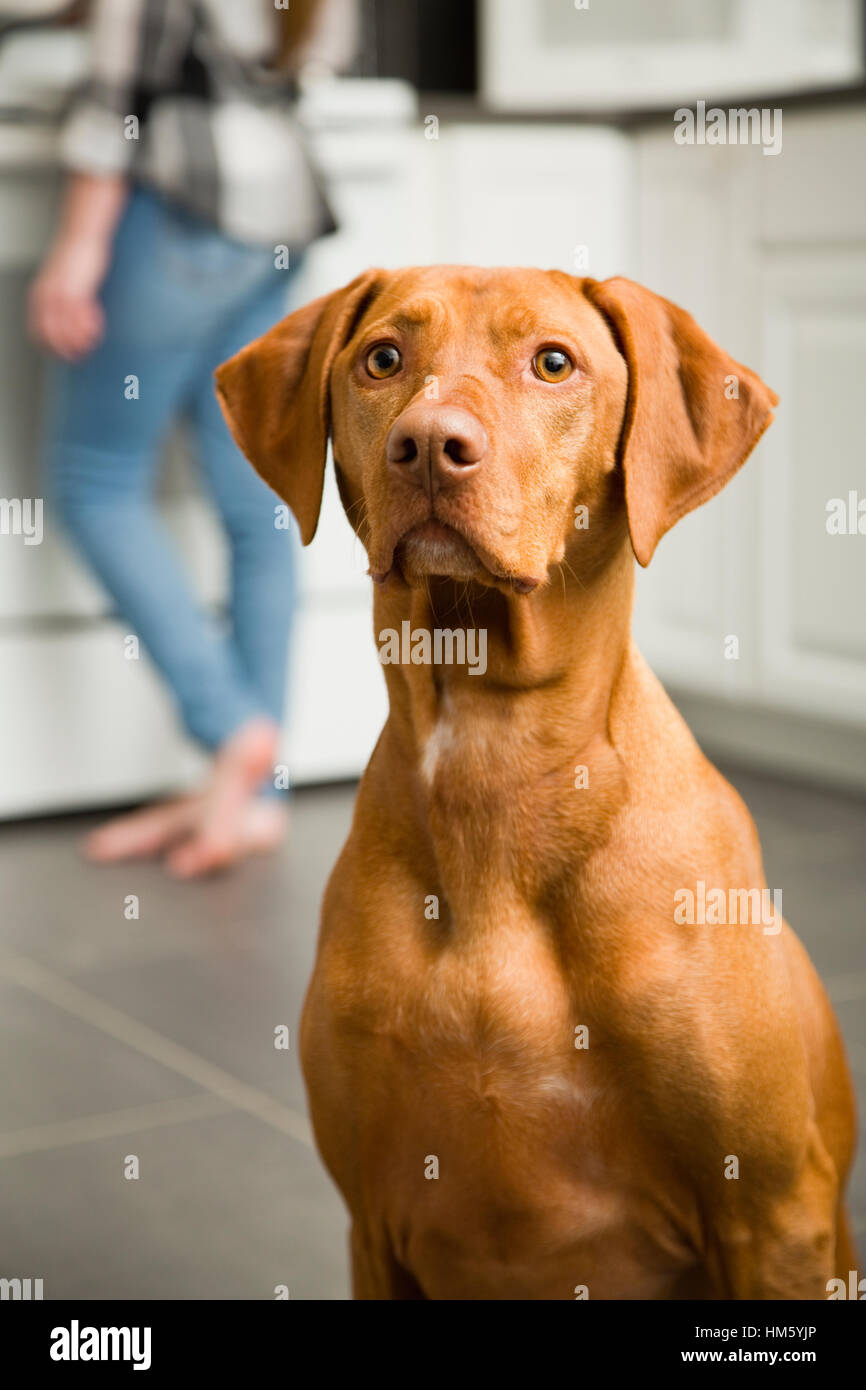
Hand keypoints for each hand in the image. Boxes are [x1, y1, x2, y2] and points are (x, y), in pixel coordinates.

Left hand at [28, 238, 109, 360]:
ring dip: (82, 340)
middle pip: (52, 336)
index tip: (68, 355)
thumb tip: (64, 324)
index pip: (38, 334)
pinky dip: (90, 326)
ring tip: (93, 341)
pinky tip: (98, 326)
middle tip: (83, 355)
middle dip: (68, 350)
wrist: (81, 237)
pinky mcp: (78, 288)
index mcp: (38, 297)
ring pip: (67, 329)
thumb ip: (58, 303)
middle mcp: (46, 296)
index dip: (52, 349)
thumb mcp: (59, 285)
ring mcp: (61, 293)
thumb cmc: (74, 262)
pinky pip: (82, 316)